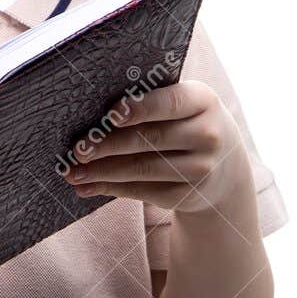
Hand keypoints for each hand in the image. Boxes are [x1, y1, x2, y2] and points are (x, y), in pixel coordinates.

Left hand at [59, 80, 251, 215]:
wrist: (224, 164)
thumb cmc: (186, 121)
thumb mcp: (183, 105)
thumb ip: (150, 101)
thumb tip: (92, 112)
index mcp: (203, 101)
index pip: (170, 102)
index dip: (140, 108)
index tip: (111, 114)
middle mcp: (207, 135)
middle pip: (150, 139)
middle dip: (108, 145)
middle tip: (77, 149)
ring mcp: (200, 169)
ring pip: (142, 169)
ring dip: (102, 171)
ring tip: (72, 172)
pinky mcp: (187, 196)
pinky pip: (143, 191)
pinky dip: (111, 188)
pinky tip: (87, 187)